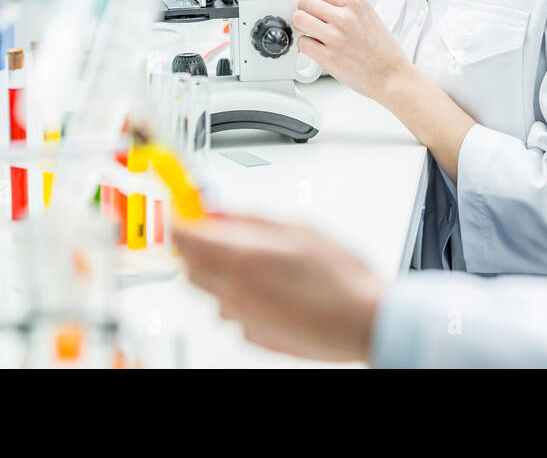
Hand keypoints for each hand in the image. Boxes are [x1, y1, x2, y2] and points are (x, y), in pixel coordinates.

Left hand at [173, 215, 385, 360]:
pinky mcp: (254, 337)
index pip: (183, 237)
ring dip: (221, 272)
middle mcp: (233, 292)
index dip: (182, 219)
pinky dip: (242, 297)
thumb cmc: (342, 277)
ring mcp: (241, 319)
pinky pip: (232, 312)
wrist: (365, 322)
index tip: (186, 210)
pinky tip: (273, 288)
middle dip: (199, 246)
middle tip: (220, 232)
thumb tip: (221, 212)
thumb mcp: (298, 228)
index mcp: (241, 259)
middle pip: (190, 267)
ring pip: (210, 291)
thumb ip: (251, 220)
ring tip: (258, 262)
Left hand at [292, 0, 411, 102]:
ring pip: (299, 20)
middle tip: (309, 21)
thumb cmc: (383, 50)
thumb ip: (344, 5)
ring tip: (313, 35)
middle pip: (304, 3)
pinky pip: (302, 43)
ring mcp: (336, 36)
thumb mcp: (368, 16)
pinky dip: (306, 47)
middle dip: (304, 12)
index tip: (308, 5)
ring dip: (303, 28)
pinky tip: (317, 49)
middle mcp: (346, 17)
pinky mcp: (328, 57)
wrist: (392, 76)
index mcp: (356, 3)